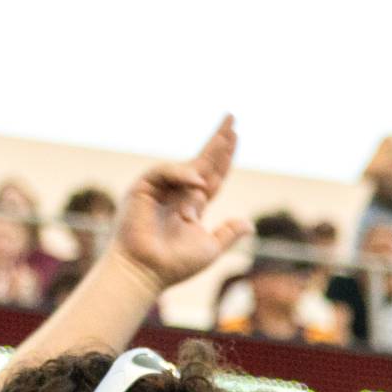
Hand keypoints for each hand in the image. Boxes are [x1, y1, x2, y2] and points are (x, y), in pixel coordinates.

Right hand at [113, 116, 250, 292]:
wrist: (146, 271)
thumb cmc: (175, 264)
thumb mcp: (211, 248)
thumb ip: (228, 233)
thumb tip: (249, 223)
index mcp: (193, 205)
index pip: (213, 176)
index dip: (225, 158)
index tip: (236, 135)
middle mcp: (177, 193)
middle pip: (202, 162)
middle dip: (218, 142)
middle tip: (232, 119)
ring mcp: (160, 189)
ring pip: (186, 165)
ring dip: (209, 152)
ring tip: (228, 139)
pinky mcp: (142, 189)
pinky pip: (164, 172)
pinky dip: (181, 174)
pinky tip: (199, 181)